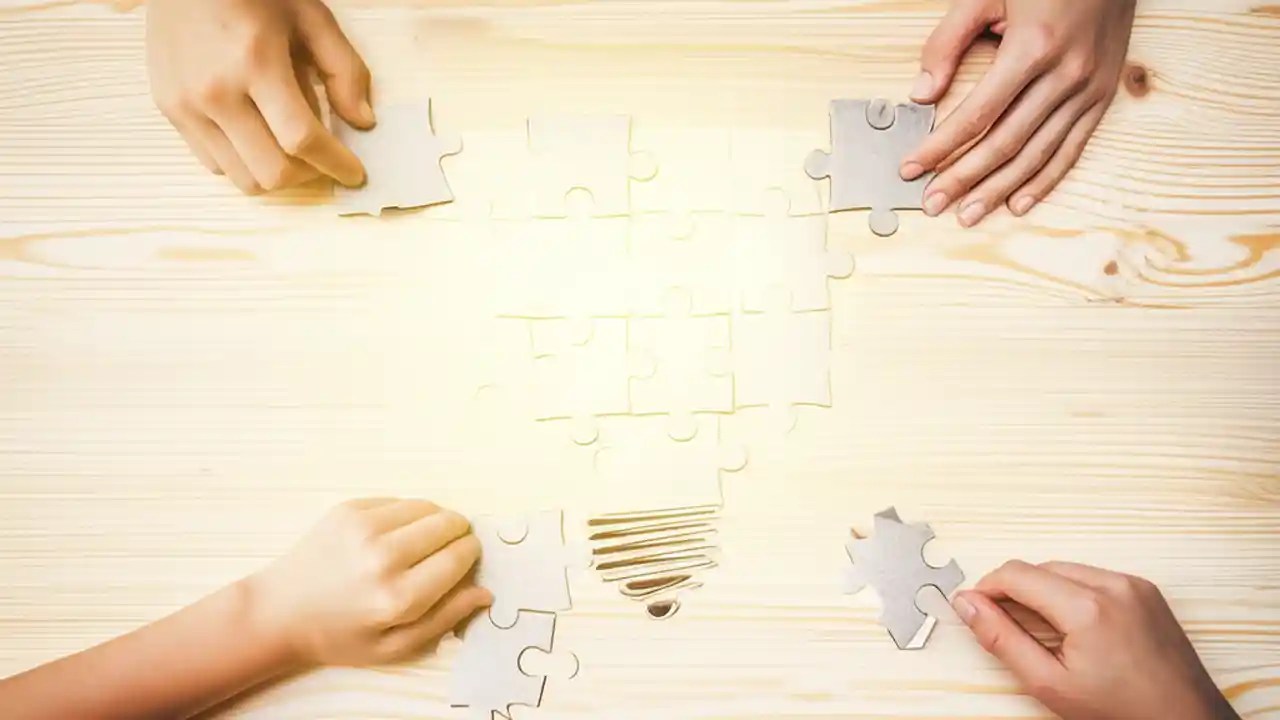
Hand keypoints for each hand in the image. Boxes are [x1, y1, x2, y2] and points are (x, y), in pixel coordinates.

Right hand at [146, 0, 371, 193]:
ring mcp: (185, 103)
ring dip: (277, 172)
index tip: (354, 173)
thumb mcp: (311, 16)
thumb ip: (343, 70)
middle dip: (309, 174)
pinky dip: (244, 162)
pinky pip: (213, 163)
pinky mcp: (168, 108)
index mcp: (255, 61)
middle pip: (271, 171)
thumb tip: (362, 122)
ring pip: (242, 177)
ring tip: (291, 145)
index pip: (300, 138)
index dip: (335, 164)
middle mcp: (214, 90)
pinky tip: (259, 135)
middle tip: (324, 158)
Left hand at [249, 499, 490, 665]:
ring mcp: (363, 527)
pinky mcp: (348, 509)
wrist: (280, 611)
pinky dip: (406, 515)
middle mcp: (383, 557)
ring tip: (419, 543)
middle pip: (450, 523)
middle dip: (457, 535)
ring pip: (427, 505)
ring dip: (434, 521)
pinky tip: (391, 536)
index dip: (470, 555)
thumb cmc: (341, 636)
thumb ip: (445, 619)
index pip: (460, 556)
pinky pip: (398, 501)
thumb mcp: (396, 647)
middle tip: (445, 551)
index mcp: (399, 597)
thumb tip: (485, 592)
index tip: (465, 561)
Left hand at [901, 0, 1135, 225]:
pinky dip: (1045, 179)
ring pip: (1037, 153)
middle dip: (963, 178)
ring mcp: (1089, 88)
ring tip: (967, 214)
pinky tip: (1019, 201)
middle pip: (1004, 142)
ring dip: (999, 189)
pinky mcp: (1103, 94)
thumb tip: (921, 94)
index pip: (976, 115)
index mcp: (1033, 47)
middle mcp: (1065, 74)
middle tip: (932, 203)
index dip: (940, 146)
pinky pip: (1072, 147)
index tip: (911, 168)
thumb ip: (947, 41)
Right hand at [953, 561, 1238, 719]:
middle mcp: (1113, 585)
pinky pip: (1094, 577)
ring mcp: (1133, 585)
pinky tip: (1073, 627)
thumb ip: (1001, 639)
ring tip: (1040, 631)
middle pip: (1039, 568)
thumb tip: (967, 604)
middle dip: (1013, 591)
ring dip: (1042, 590)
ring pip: (1065, 570)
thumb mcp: (1049, 683)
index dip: (986, 588)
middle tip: (1003, 624)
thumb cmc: (1123, 711)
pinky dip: (1073, 593)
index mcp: (1087, 607)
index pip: (1016, 574)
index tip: (972, 606)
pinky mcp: (1146, 590)